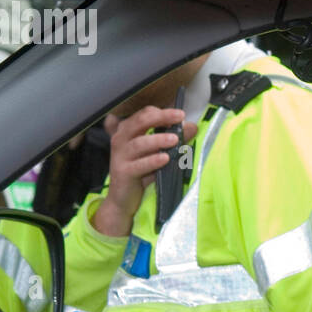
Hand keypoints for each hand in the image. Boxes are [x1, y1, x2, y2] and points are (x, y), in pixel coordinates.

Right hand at [92, 107, 197, 236]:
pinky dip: (152, 161)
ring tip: (175, 140)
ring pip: (139, 143)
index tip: (180, 115)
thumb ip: (172, 138)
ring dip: (158, 140)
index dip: (163, 112)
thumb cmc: (141, 172)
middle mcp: (121, 139)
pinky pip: (139, 165)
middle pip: (140, 122)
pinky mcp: (123, 172)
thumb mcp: (157, 152)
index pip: (144, 114)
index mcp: (128, 131)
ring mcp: (120, 156)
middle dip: (161, 118)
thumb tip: (191, 126)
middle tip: (179, 118)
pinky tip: (165, 159)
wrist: (123, 199)